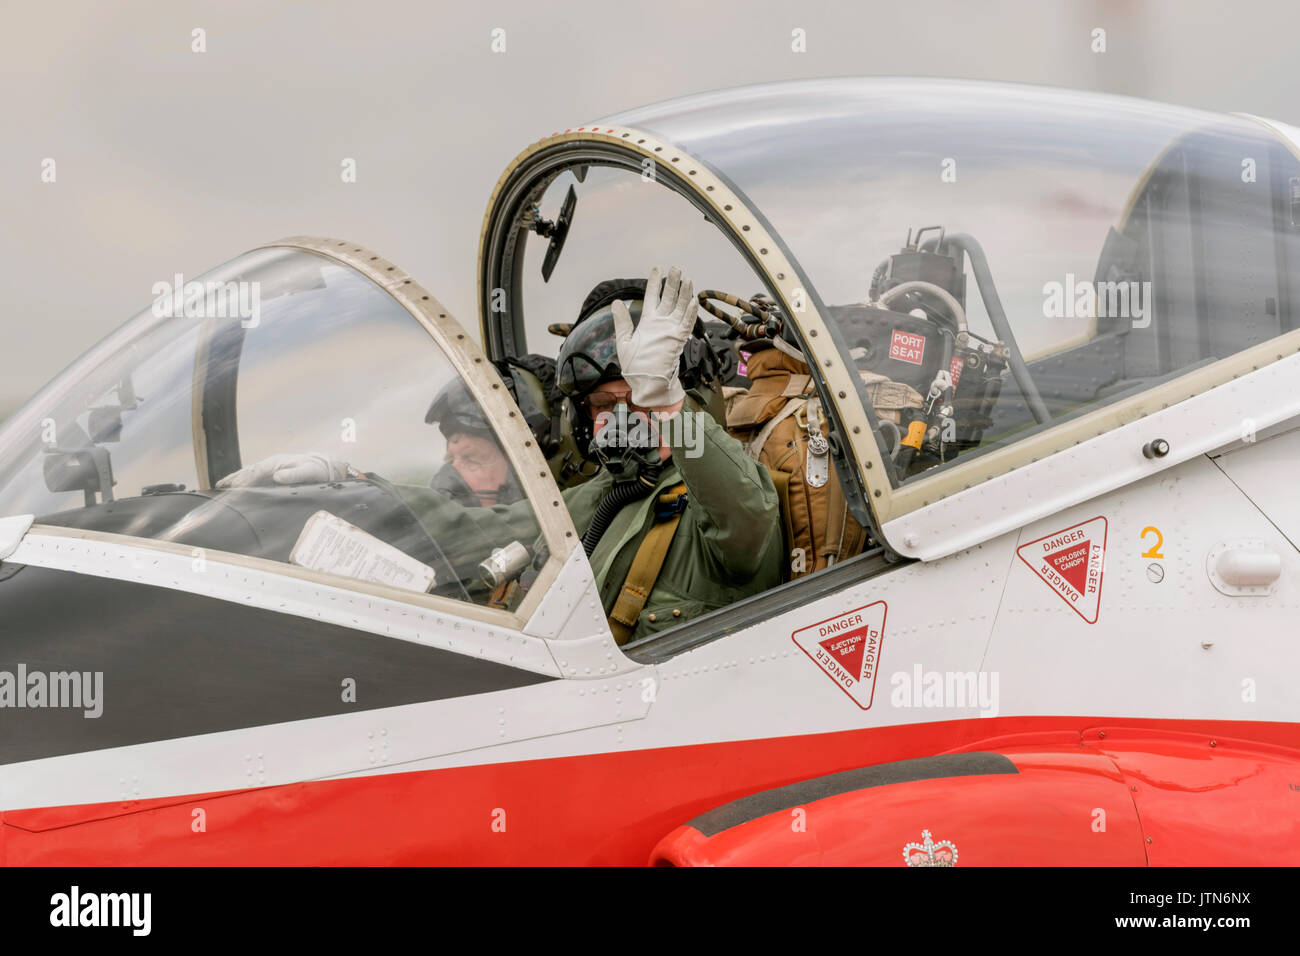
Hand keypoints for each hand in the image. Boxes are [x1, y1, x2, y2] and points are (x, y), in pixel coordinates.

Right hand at [215, 453, 351, 488]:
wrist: (323, 467)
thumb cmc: (316, 469)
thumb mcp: (308, 471)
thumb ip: (294, 474)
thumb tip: (277, 476)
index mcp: (276, 462)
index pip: (256, 471)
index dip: (245, 479)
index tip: (235, 487)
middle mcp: (271, 465)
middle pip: (248, 471)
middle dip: (233, 478)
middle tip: (219, 485)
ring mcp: (270, 470)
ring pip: (248, 474)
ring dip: (234, 480)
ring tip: (220, 486)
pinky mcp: (271, 476)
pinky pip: (254, 479)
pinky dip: (243, 482)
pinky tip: (235, 488)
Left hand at [611, 265, 697, 408]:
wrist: (646, 384)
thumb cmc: (634, 367)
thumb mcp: (624, 341)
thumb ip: (622, 321)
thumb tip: (616, 302)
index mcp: (647, 322)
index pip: (652, 297)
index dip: (655, 283)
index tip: (657, 268)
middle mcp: (660, 323)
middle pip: (669, 298)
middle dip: (673, 282)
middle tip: (676, 268)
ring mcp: (671, 330)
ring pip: (680, 307)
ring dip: (684, 293)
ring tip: (686, 278)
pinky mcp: (678, 339)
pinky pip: (687, 323)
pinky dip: (690, 312)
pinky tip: (693, 300)